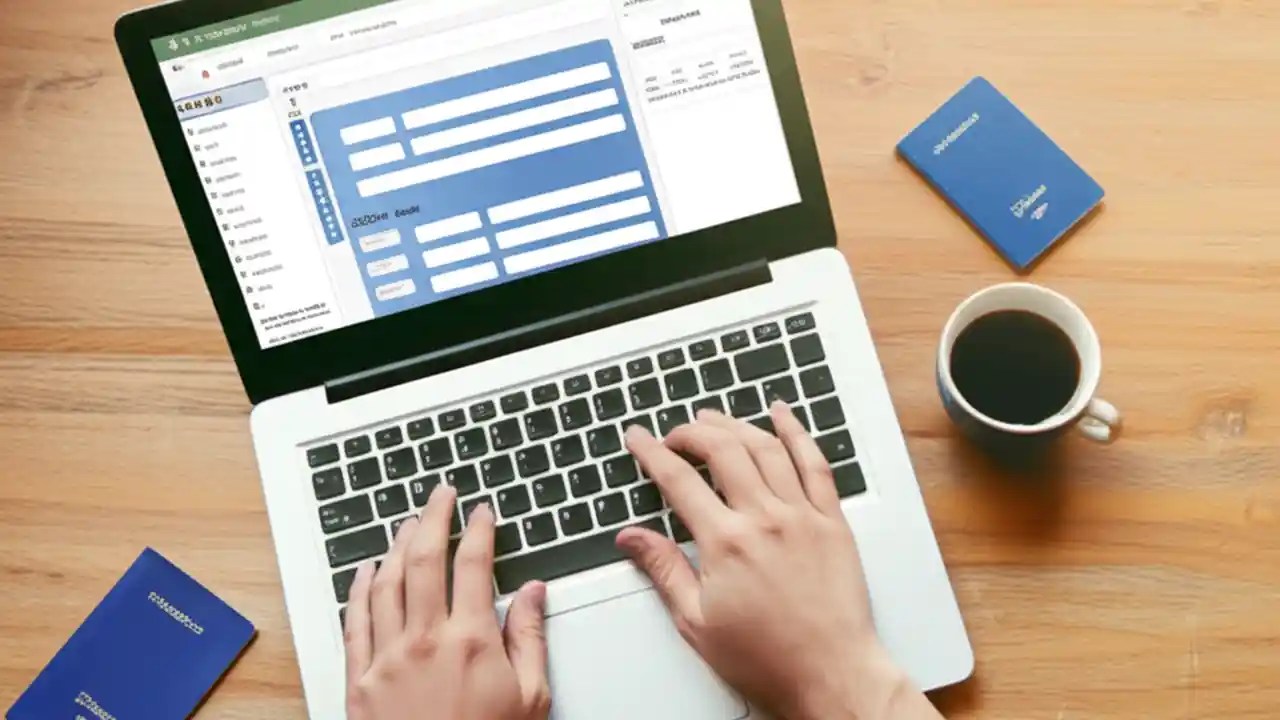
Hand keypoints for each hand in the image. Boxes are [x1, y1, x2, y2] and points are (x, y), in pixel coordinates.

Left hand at [343, 485, 550, 719]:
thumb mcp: (531, 699)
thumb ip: (529, 638)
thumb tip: (534, 593)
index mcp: (471, 641)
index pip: (474, 565)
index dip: (478, 530)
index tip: (482, 512)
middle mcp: (425, 640)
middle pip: (425, 559)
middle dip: (433, 517)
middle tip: (441, 494)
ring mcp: (387, 658)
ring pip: (387, 582)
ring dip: (397, 544)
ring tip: (407, 523)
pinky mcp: (358, 681)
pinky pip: (353, 621)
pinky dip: (358, 588)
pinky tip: (366, 569)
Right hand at [619, 404, 938, 719]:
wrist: (831, 674)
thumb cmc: (768, 658)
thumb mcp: (697, 621)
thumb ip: (664, 569)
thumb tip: (632, 537)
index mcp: (726, 543)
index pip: (678, 480)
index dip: (652, 453)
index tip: (639, 439)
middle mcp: (765, 519)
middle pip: (722, 451)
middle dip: (691, 433)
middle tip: (675, 434)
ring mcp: (803, 515)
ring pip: (765, 447)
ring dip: (734, 425)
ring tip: (713, 418)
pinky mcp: (832, 521)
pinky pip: (815, 462)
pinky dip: (796, 432)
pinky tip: (782, 415)